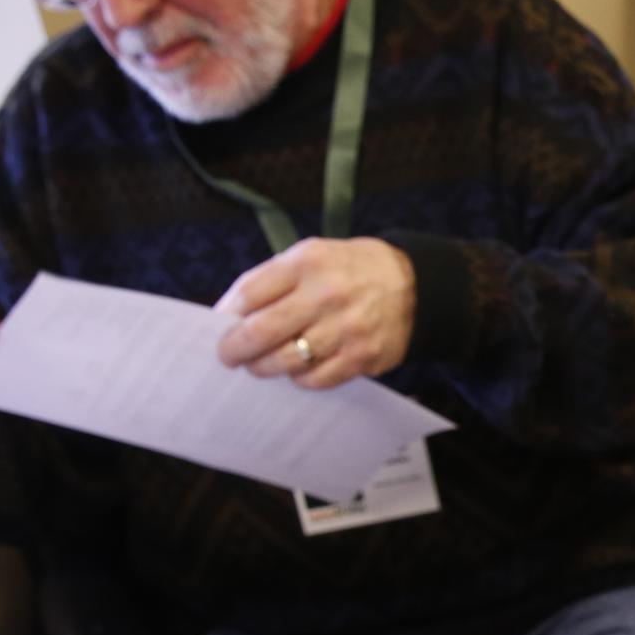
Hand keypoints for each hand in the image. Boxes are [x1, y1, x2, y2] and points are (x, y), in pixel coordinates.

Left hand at [213, 237, 415, 388]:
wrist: (415, 285)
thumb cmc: (352, 271)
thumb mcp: (313, 255)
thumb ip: (272, 280)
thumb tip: (228, 315)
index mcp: (309, 262)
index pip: (249, 294)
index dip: (227, 316)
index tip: (220, 327)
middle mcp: (327, 294)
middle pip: (261, 332)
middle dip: (235, 349)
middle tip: (228, 356)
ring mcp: (347, 328)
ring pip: (285, 361)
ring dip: (264, 367)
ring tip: (260, 365)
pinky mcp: (363, 357)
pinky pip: (316, 379)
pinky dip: (300, 378)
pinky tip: (299, 369)